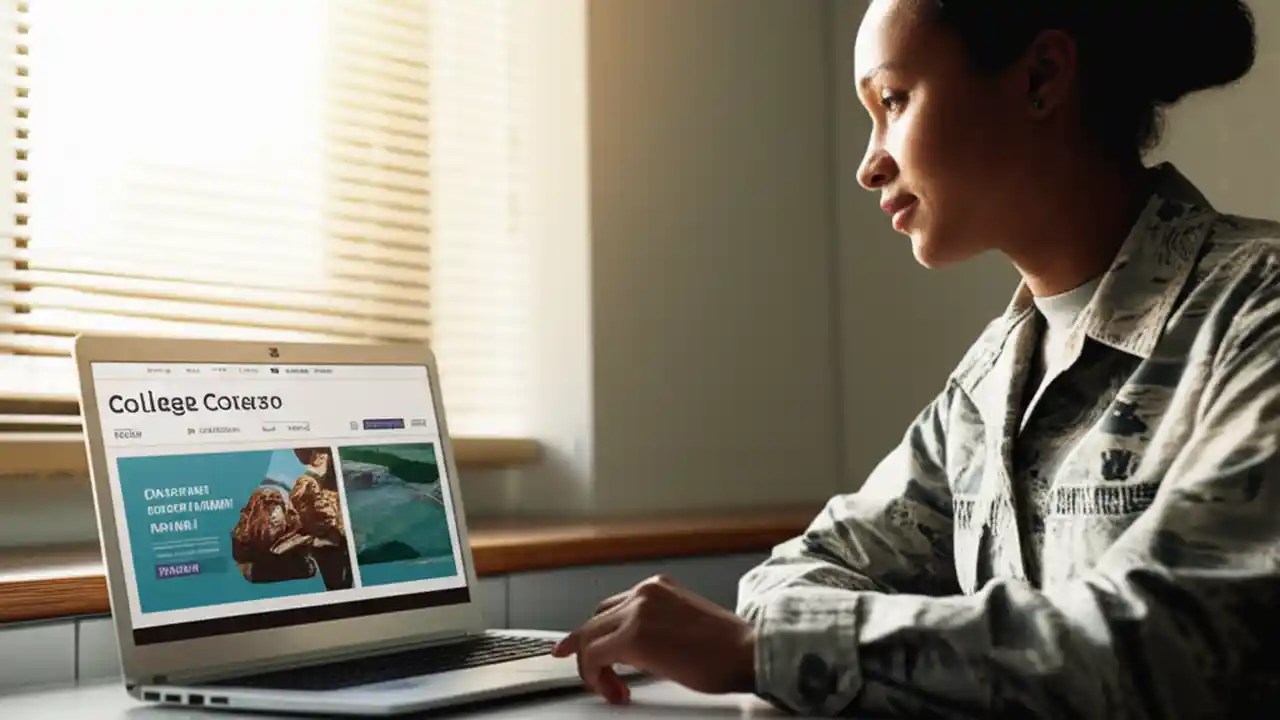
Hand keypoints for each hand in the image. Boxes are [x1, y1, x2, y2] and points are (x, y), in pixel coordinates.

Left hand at [549, 574, 755, 703]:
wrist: (747, 652)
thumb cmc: (727, 648)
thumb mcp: (682, 625)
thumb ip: (652, 629)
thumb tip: (630, 653)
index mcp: (657, 588)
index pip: (610, 608)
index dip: (592, 633)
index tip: (575, 647)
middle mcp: (643, 593)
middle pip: (595, 621)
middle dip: (587, 652)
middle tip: (594, 678)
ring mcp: (637, 611)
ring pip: (589, 637)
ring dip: (593, 667)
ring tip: (612, 689)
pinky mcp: (634, 636)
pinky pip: (595, 655)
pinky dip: (596, 676)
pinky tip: (615, 690)